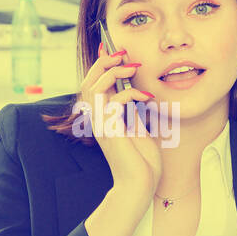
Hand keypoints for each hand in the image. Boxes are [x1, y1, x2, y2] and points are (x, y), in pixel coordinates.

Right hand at [77, 43, 160, 202]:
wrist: (140, 185)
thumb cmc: (141, 161)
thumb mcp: (137, 127)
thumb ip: (131, 109)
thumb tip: (134, 89)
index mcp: (101, 118)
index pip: (93, 84)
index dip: (102, 65)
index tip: (116, 51)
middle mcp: (96, 119)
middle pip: (89, 80)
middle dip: (105, 62)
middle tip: (122, 52)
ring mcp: (101, 124)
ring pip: (95, 86)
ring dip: (114, 71)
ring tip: (133, 67)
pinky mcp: (110, 130)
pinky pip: (115, 100)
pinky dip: (132, 93)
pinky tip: (147, 97)